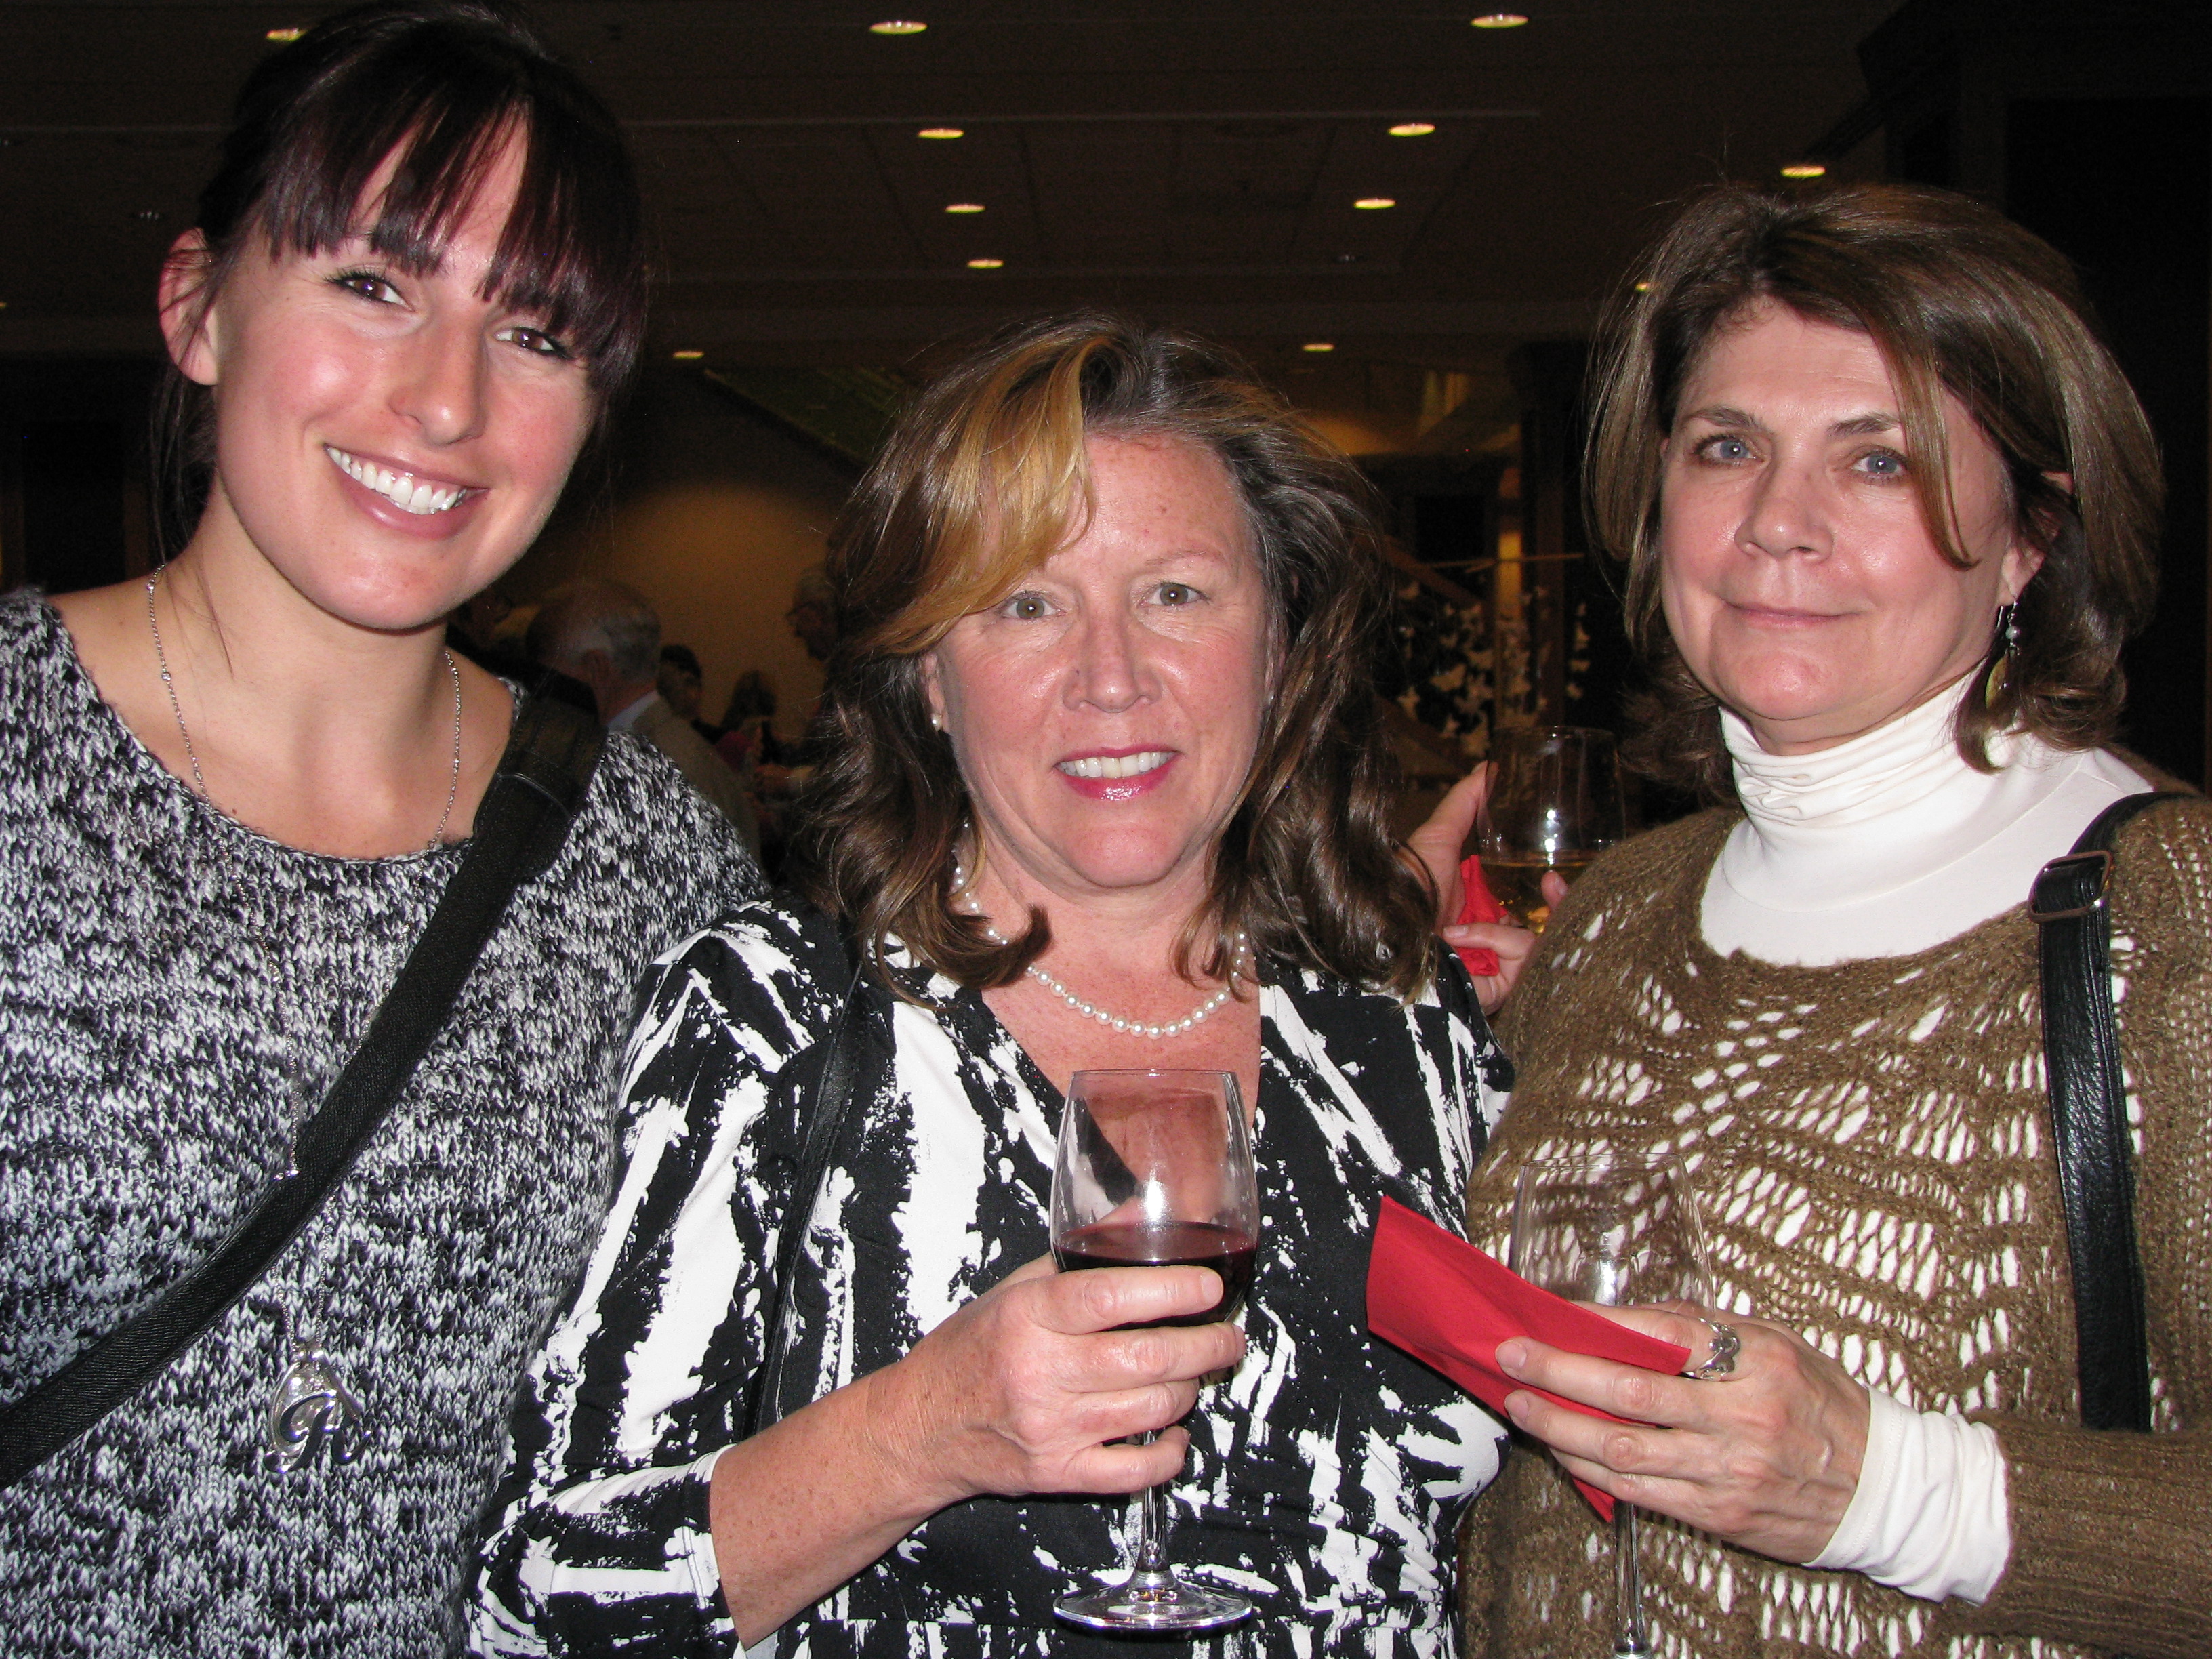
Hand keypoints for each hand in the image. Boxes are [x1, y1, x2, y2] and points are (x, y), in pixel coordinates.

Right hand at [868, 1255, 1246, 1510]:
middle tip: (1228, 1336)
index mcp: (1028, 1318)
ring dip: (1189, 1390)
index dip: (1171, 1291)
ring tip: (1197, 1373)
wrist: (921, 1428)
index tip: (1208, 1287)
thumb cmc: (971, 1352)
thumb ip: (1075, 1261)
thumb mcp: (1012, 1292)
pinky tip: (1175, 1433)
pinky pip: (1135, 1471)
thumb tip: (1135, 1219)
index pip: (1111, 1298)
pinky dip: (1170, 1453)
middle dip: (1205, 1346)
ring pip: (1151, 1410)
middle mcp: (1040, 1373)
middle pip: (1147, 1359)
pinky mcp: (1059, 1473)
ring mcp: (1051, 1428)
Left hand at [1406, 768, 1566, 1012]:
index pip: (1530, 905)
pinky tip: (1464, 940)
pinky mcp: (1498, 988)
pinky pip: (1526, 959)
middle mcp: (1490, 941)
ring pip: (1543, 943)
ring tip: (1485, 918)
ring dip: (1511, 925)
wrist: (1380, 940)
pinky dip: (1499, 941)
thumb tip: (1489, 768)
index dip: (1549, 891)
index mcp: (1480, 911)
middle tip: (1552, 883)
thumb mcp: (1436, 839)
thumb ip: (1465, 803)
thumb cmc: (1403, 892)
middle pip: (1547, 927)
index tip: (1551, 874)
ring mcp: (1494, 967)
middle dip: (1559, 905)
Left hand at [1495, 1303, 1868, 1564]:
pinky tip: (1562, 1448)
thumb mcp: (1778, 1345)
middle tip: (1513, 1356)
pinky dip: (1591, 1470)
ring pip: (1622, 1450)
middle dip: (1559, 1373)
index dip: (1599, 1323)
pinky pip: (1638, 1492)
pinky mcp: (1718, 1513)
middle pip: (1629, 1393)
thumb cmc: (1821, 1402)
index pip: (1664, 1333)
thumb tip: (1627, 1318)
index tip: (1552, 1314)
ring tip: (1522, 1404)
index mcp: (1759, 1362)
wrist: (1879, 1487)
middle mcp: (1741, 1417)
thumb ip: (1706, 1329)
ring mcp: (1727, 1470)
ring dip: (1561, 1426)